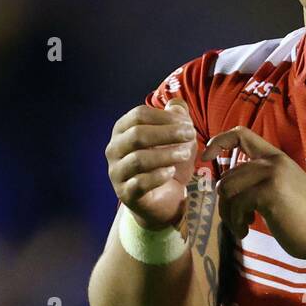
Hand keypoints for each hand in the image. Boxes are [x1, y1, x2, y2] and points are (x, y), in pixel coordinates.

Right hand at [105, 98, 198, 229]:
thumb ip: (177, 119)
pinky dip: (158, 176)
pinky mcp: (126, 194)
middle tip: (191, 135)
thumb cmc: (165, 164)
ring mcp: (117, 173)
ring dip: (166, 154)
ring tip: (186, 154)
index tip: (188, 124)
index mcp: (122, 131)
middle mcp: (114, 150)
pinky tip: (171, 172)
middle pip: (137, 134)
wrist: (161, 201)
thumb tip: (177, 105)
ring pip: (138, 159)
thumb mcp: (175, 140)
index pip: (139, 115)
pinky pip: (140, 183)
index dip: (165, 117)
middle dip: (168, 133)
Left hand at [201, 127, 305, 261]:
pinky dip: (236, 222)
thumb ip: (261, 181)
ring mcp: (271, 176)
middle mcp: (273, 162)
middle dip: (226, 203)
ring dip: (229, 214)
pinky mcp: (268, 193)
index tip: (207, 157)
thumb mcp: (284, 190)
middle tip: (238, 221)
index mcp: (277, 158)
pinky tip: (246, 232)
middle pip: (228, 175)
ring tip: (242, 227)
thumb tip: (229, 188)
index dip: (219, 142)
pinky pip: (236, 204)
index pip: (242, 134)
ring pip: (227, 189)